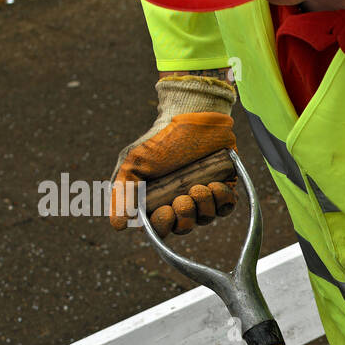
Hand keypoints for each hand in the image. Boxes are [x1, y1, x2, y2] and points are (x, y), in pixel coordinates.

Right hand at [111, 73, 237, 235]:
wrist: (192, 116)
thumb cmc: (160, 139)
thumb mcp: (134, 163)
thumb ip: (123, 192)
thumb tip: (119, 225)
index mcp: (156, 200)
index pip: (159, 228)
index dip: (163, 226)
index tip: (164, 211)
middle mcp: (179, 201)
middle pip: (184, 227)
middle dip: (184, 216)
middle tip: (183, 198)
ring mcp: (202, 196)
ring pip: (205, 218)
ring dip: (203, 206)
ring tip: (199, 186)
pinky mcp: (222, 187)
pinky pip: (226, 207)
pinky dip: (221, 200)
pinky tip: (215, 185)